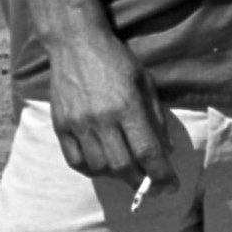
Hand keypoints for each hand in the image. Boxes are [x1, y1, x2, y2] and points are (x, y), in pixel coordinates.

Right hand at [44, 24, 168, 182]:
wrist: (75, 44)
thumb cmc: (117, 62)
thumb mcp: (147, 83)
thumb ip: (156, 118)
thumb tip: (165, 151)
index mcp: (127, 106)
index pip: (147, 152)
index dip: (161, 175)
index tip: (171, 186)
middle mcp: (101, 119)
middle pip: (122, 166)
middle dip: (142, 183)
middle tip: (154, 187)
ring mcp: (77, 124)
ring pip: (99, 168)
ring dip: (118, 177)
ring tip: (131, 172)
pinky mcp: (59, 126)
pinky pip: (75, 162)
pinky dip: (93, 170)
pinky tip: (104, 166)